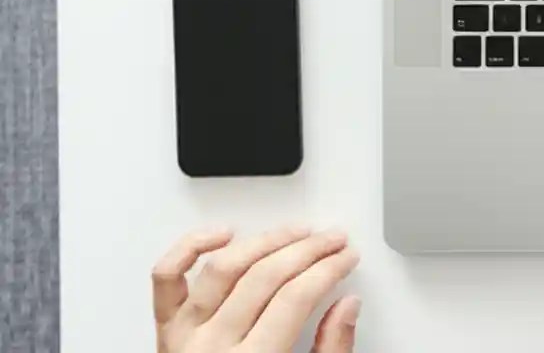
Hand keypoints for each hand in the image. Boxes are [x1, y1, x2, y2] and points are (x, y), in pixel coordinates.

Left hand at [152, 226, 361, 352]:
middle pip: (266, 277)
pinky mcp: (165, 330)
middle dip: (308, 250)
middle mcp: (211, 347)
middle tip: (332, 241)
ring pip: (224, 267)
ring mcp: (183, 335)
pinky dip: (190, 247)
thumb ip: (330, 351)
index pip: (296, 298)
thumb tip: (347, 305)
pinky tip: (222, 235)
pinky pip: (166, 277)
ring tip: (293, 233)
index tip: (346, 258)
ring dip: (264, 240)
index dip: (328, 269)